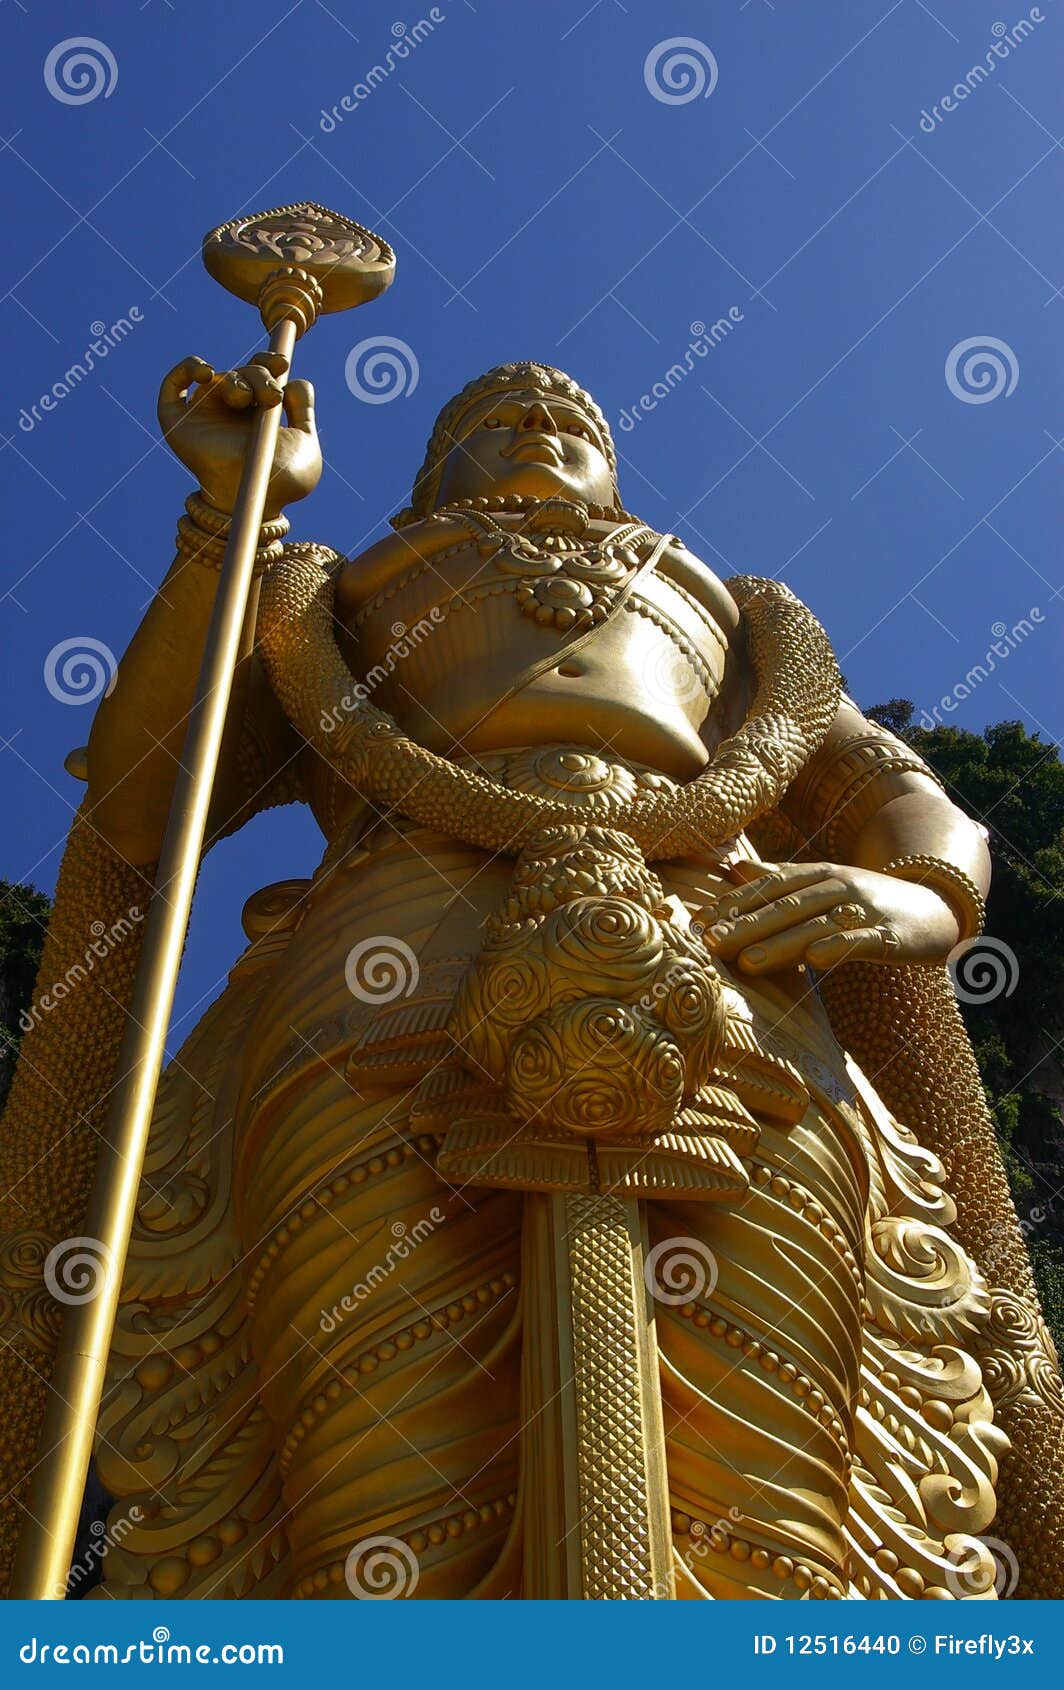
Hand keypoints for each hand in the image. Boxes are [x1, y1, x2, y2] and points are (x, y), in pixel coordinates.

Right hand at [157, 353, 321, 519]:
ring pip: (220, 377)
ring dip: (238, 380)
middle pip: (242, 372)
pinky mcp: (179, 422)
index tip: (282, 365)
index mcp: (257, 413)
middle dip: (259, 374)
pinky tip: (206, 373)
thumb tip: (296, 381)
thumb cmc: (284, 480)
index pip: (258, 373)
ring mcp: (205, 414)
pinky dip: (186, 369)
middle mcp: (231, 411)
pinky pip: (173, 386)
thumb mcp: (304, 441)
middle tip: (273, 395)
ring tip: (250, 399)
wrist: (258, 496)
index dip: (268, 362)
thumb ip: (304, 410)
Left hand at [697, 858, 960, 973]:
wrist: (938, 907)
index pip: (768, 887)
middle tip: (708, 943)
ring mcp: (866, 909)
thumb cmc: (869, 901)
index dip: (732, 904)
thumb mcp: (825, 884)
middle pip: (786, 906)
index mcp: (818, 874)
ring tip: (747, 962)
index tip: (697, 923)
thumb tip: (735, 870)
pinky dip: (839, 947)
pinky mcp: (892, 935)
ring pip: (817, 925)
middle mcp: (839, 886)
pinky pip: (862, 940)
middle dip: (745, 924)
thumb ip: (782, 879)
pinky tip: (816, 961)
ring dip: (781, 943)